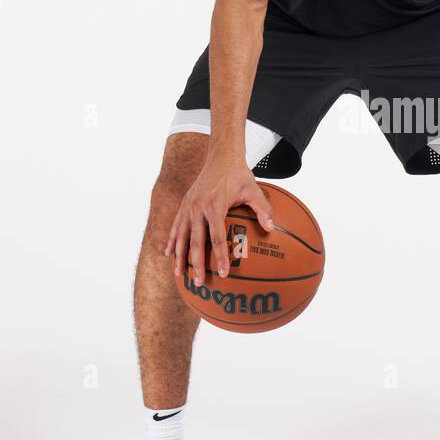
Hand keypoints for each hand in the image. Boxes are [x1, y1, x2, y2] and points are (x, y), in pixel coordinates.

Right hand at [164, 158, 273, 287]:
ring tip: (179, 275)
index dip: (220, 257)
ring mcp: (188, 206)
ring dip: (179, 257)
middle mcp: (197, 208)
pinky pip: (175, 226)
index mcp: (214, 206)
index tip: (223, 273)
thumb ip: (263, 208)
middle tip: (199, 282)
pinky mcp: (184, 204)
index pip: (216, 238)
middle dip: (196, 264)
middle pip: (195, 242)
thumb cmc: (239, 174)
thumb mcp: (254, 189)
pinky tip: (167, 254)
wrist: (221, 156)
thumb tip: (272, 228)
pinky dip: (171, 241)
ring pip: (180, 236)